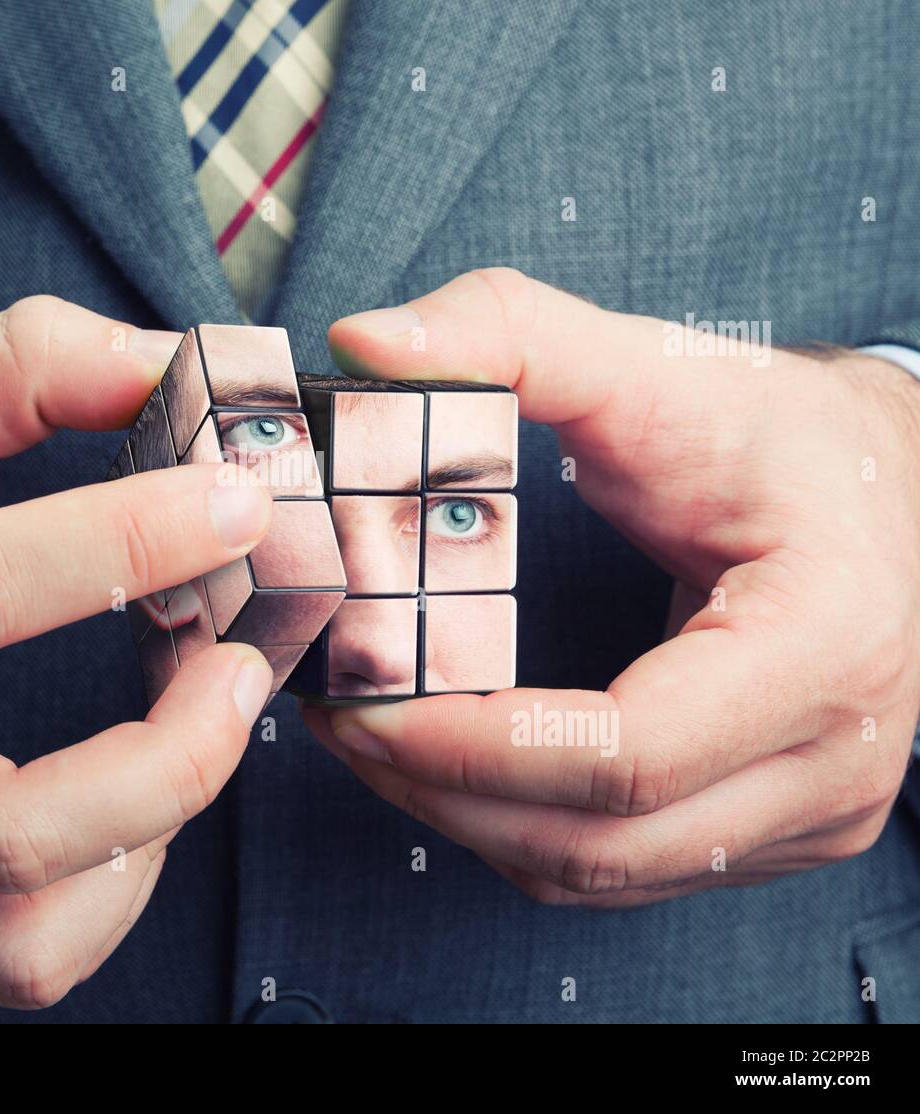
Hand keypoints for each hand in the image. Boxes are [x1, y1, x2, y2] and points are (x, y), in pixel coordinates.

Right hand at [0, 296, 272, 1004]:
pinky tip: (129, 802)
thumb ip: (21, 374)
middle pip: (5, 829)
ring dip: (154, 828)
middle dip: (175, 753)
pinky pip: (19, 961)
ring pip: (20, 932)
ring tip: (192, 727)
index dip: (129, 542)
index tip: (242, 502)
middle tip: (241, 666)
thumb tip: (170, 365)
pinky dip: (113, 888)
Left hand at [305, 268, 919, 905]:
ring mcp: (810, 811)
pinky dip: (518, 823)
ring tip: (372, 734)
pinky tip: (448, 759)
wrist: (883, 488)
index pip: (623, 751)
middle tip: (337, 716)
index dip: (472, 744)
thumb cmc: (774, 431)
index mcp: (823, 647)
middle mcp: (835, 759)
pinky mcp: (772, 827)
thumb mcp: (655, 366)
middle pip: (599, 839)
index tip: (360, 699)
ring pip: (598, 869)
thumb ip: (510, 335)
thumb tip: (362, 340)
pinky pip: (619, 863)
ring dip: (466, 817)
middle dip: (442, 790)